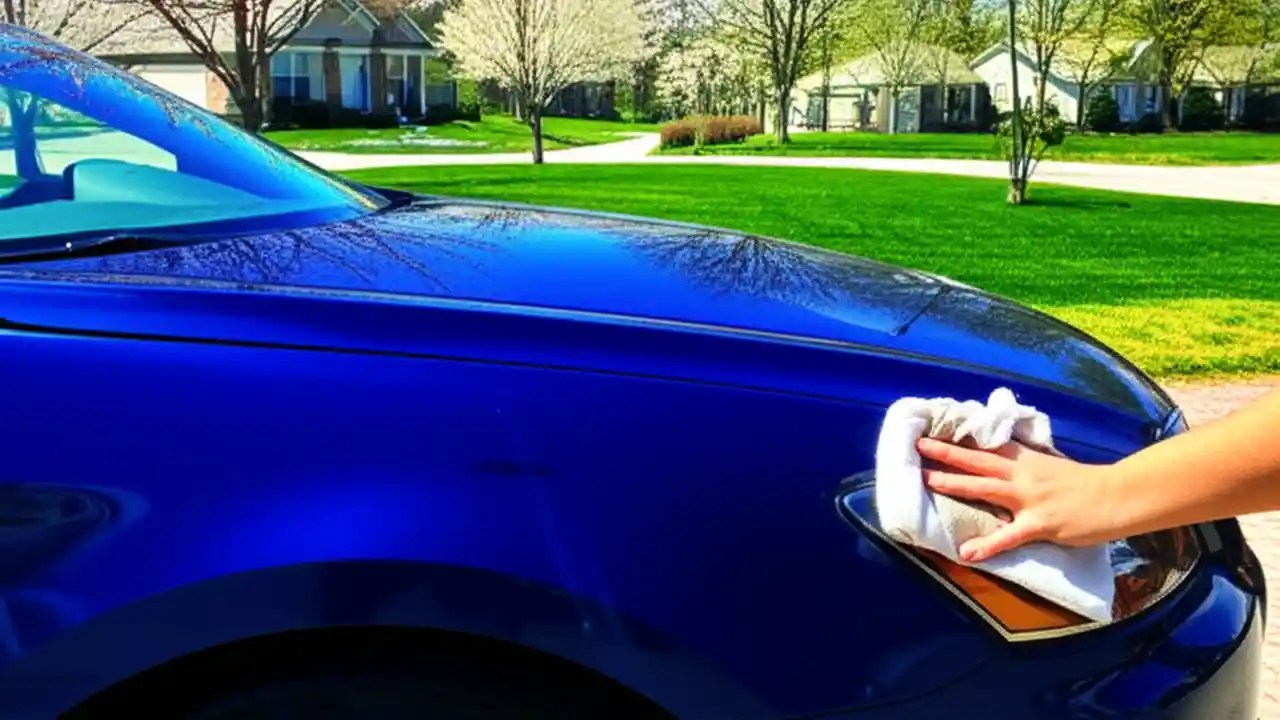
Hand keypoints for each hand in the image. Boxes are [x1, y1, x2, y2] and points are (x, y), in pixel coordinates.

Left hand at [916, 437, 1119, 561]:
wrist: (1117, 496)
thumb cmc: (1086, 484)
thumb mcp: (1051, 467)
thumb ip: (1025, 467)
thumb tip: (1002, 467)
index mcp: (1026, 460)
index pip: (986, 447)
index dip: (960, 439)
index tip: (936, 432)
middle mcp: (1022, 474)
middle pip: (977, 461)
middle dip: (947, 453)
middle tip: (919, 446)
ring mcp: (1029, 498)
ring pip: (984, 488)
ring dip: (954, 484)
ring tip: (927, 482)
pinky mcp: (1039, 524)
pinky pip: (1008, 536)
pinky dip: (987, 545)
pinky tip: (967, 553)